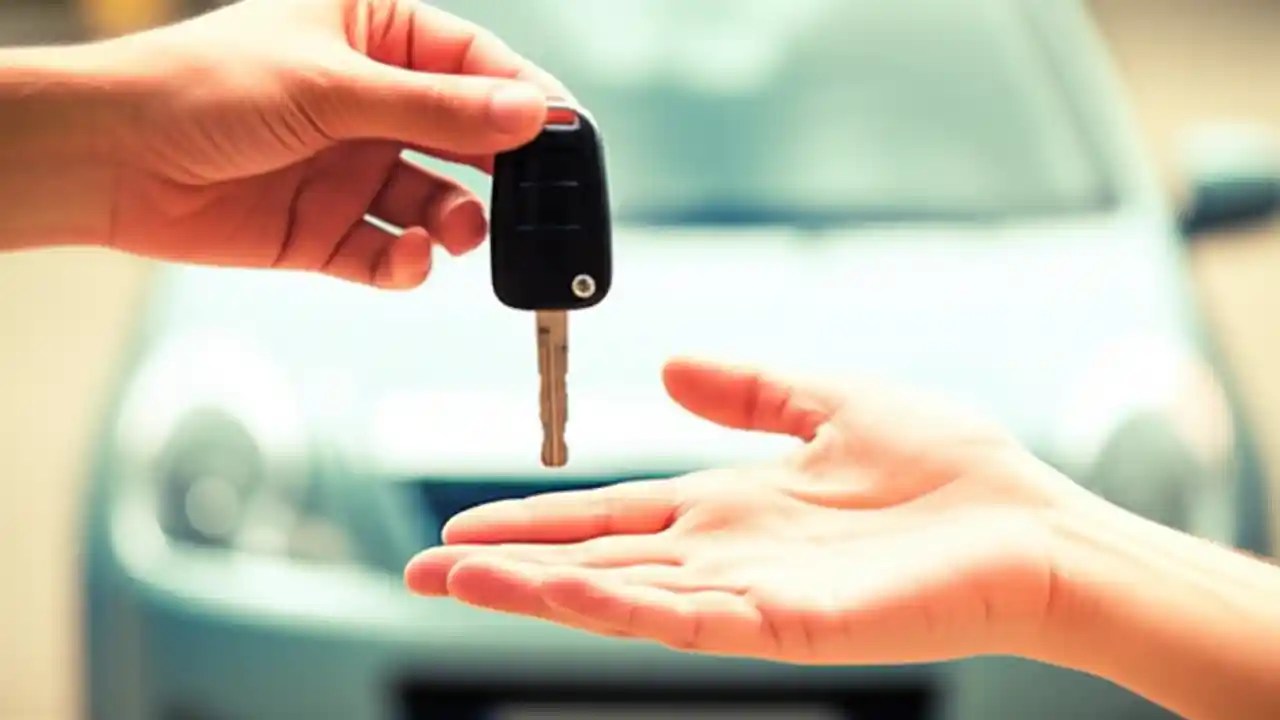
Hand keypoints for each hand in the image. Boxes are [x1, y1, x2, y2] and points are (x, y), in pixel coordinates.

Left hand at [9, 0, 565, 287]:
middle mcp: (372, 104)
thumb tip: (530, 113)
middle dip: (502, 173)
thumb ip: (437, 108)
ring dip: (458, 223)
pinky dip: (407, 263)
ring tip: (461, 234)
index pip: (474, 63)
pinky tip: (407, 259)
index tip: (564, 136)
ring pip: (437, 203)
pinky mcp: (329, 230)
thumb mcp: (333, 86)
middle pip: (466, 139)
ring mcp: (353, 169)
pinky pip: (391, 253)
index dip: (522, 98)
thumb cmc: (203, 88)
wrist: (109, 160)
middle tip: (535, 202)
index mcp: (375, 36)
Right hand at [405, 357, 1097, 664]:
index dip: (538, 518)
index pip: (612, 513)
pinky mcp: (783, 622)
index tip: (471, 520)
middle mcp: (726, 551)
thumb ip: (749, 389)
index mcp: (731, 503)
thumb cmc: (950, 472)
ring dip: (533, 587)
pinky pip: (682, 615)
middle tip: (425, 564)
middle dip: (507, 562)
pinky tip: (554, 592)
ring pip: (619, 592)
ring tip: (455, 578)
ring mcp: (749, 592)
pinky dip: (612, 605)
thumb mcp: (830, 402)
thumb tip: (672, 365)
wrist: (1029, 528)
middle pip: (594, 557)